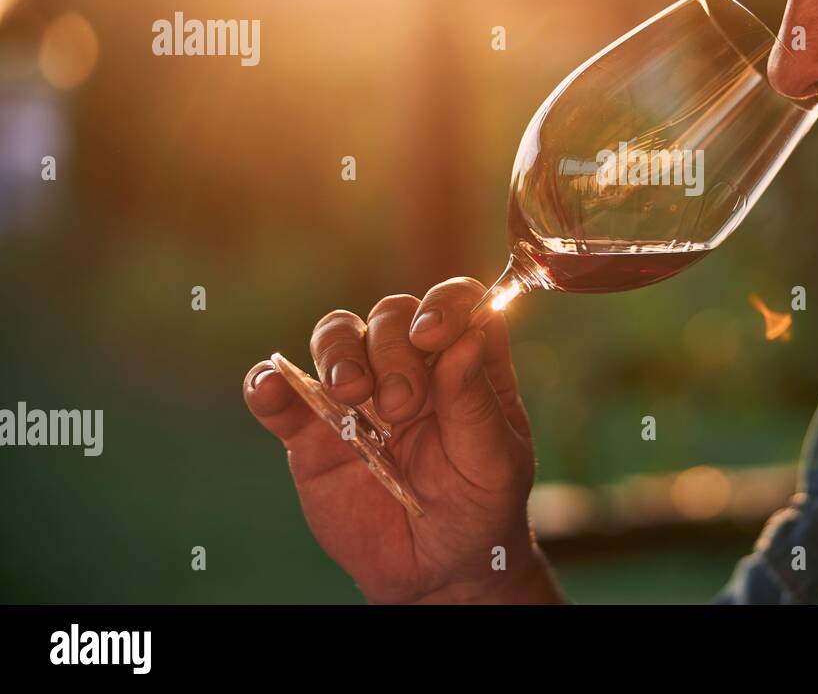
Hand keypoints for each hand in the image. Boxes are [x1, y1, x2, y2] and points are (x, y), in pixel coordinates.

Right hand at [243, 277, 563, 603]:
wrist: (433, 571)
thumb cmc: (478, 508)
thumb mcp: (493, 463)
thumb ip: (476, 402)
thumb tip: (468, 336)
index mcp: (465, 363)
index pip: (456, 302)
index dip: (443, 305)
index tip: (432, 334)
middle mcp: (412, 366)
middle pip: (392, 315)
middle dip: (393, 350)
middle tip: (401, 406)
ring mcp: (359, 395)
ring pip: (337, 335)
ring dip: (338, 353)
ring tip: (350, 395)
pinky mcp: (312, 432)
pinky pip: (280, 394)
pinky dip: (268, 384)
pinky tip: (271, 389)